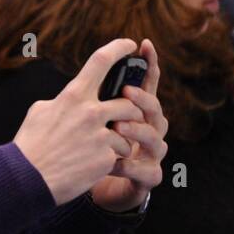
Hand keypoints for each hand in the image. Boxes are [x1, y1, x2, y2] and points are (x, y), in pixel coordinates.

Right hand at [13, 37, 147, 205]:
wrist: (27, 178)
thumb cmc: (30, 145)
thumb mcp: (39, 112)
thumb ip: (61, 102)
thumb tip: (68, 99)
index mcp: (72, 96)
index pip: (101, 62)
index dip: (119, 49)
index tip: (130, 45)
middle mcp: (89, 112)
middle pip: (128, 102)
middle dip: (132, 111)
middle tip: (125, 120)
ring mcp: (100, 135)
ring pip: (129, 130)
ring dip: (123, 138)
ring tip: (106, 148)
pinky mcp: (106, 157)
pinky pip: (121, 154)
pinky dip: (113, 159)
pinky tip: (96, 165)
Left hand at [88, 38, 166, 212]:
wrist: (99, 188)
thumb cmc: (92, 150)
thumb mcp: (87, 123)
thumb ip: (88, 103)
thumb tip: (77, 82)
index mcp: (135, 113)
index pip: (145, 85)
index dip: (148, 65)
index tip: (144, 44)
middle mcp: (149, 130)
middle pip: (154, 110)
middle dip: (143, 98)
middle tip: (126, 92)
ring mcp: (151, 154)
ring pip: (156, 139)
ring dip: (137, 131)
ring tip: (118, 127)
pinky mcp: (148, 178)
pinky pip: (147, 171)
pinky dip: (131, 166)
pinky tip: (115, 164)